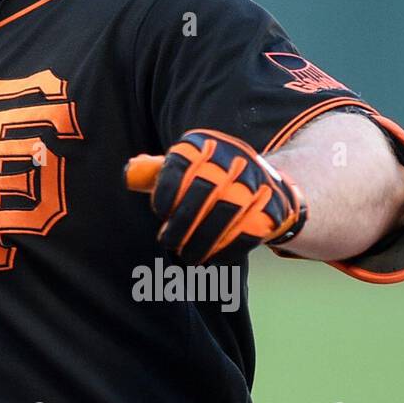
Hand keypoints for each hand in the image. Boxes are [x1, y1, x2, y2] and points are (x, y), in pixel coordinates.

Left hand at [123, 128, 307, 263]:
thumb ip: (157, 172)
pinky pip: (248, 231)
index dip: (167, 189)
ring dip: (202, 240)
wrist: (261, 186)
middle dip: (182, 222)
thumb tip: (130, 173)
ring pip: (226, 213)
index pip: (181, 162)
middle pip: (204, 190)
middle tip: (169, 242)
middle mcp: (234, 157)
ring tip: (187, 255)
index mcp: (205, 144)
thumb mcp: (185, 168)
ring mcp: (256, 181)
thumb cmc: (209, 179)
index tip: (161, 212)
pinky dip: (227, 249)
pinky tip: (212, 258)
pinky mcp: (273, 206)